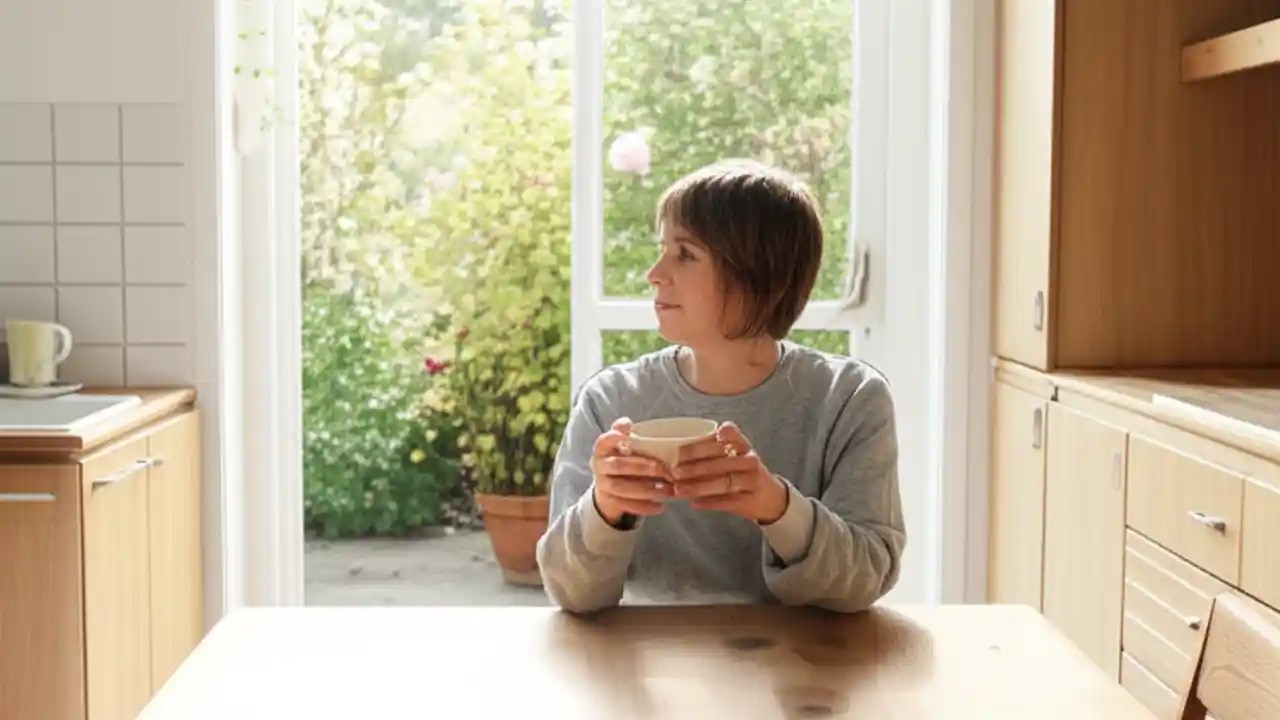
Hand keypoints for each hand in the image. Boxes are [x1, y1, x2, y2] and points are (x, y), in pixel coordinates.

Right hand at [590, 417, 673, 525]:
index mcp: (602, 449)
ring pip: (622, 488)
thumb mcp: (625, 445)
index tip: (628, 440)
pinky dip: (644, 507)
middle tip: (663, 469)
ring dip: (646, 490)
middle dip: (640, 467)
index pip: (604, 441)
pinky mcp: (610, 502)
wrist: (608, 488)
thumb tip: (628, 423)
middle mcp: (599, 466)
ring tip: (668, 490)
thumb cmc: (623, 459)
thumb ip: (629, 435)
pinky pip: (626, 505)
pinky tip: (660, 506)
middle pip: (617, 466)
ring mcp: (603, 485)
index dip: (615, 439)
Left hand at [670, 422, 788, 523]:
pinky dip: (710, 503)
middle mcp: (749, 460)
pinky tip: (695, 503)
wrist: (771, 498)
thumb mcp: (734, 456)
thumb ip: (710, 452)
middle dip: (694, 467)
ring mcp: (752, 481)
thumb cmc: (743, 472)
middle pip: (720, 462)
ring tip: (679, 490)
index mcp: (743, 445)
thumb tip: (672, 457)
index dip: (703, 443)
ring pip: (723, 483)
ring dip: (698, 486)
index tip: (681, 450)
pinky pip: (728, 501)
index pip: (726, 436)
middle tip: (674, 472)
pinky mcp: (751, 500)